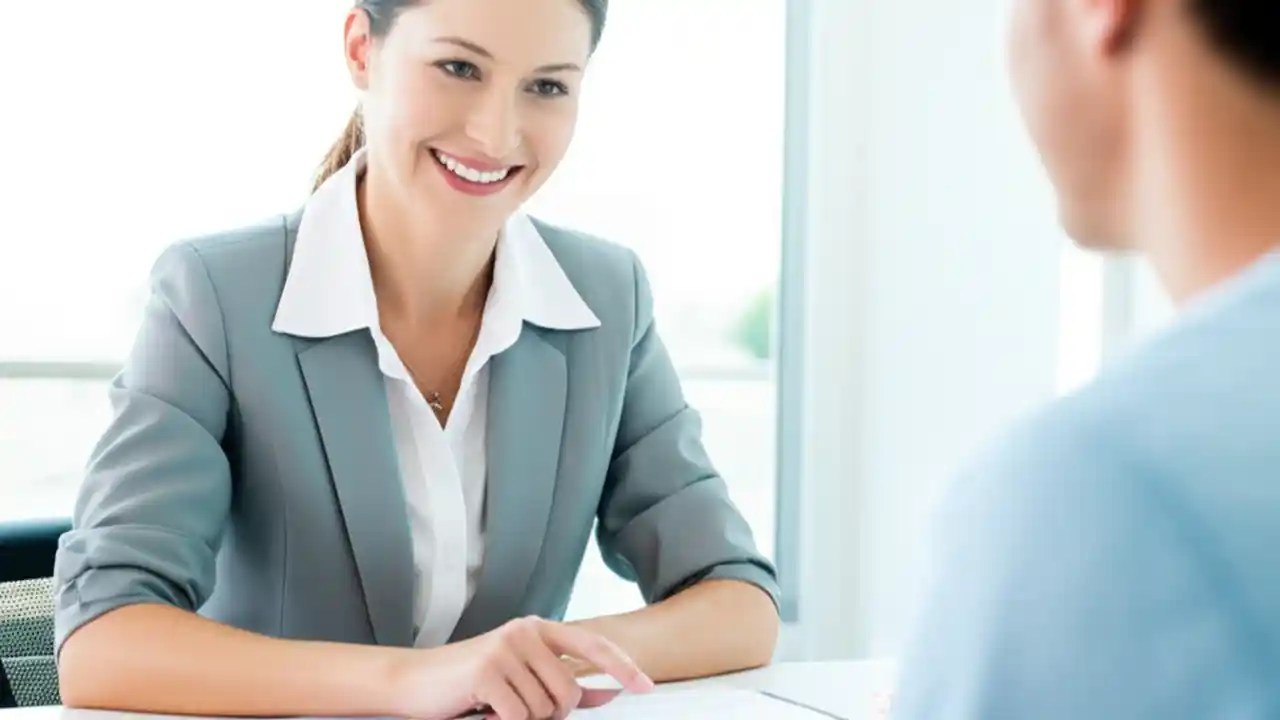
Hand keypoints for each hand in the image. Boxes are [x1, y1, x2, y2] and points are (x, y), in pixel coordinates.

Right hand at [393, 616, 653, 719]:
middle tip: (517, 708)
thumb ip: (565, 682)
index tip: (646, 687)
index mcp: (537, 629)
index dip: (622, 667)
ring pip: (546, 708)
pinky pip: (520, 716)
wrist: (415, 682)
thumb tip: (609, 693)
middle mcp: (524, 632)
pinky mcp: (487, 670)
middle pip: (569, 691)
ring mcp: (506, 648)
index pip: (592, 645)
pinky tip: (484, 711)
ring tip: (496, 706)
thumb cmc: (471, 683)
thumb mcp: (521, 677)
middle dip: (550, 712)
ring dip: (524, 719)